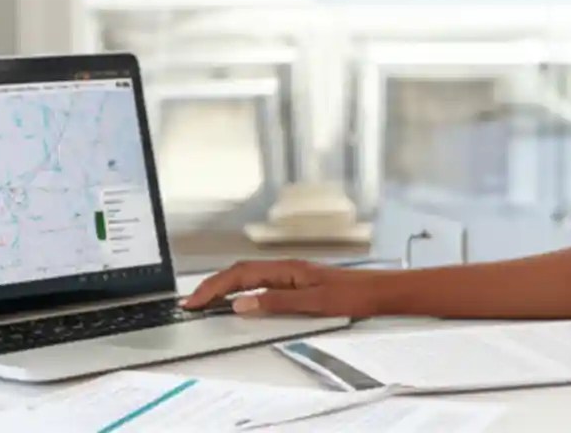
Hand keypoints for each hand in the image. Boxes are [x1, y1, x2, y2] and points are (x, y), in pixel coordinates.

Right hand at [182, 260, 383, 316]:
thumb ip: (276, 302)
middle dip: (212, 285)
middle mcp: (286, 267)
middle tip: (191, 303)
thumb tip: (241, 303)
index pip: (240, 275)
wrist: (378, 291)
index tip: (194, 301)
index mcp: (286, 269)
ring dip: (225, 285)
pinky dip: (241, 288)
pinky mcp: (297, 281)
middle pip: (240, 272)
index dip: (214, 287)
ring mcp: (291, 273)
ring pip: (248, 275)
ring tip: (206, 300)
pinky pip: (260, 281)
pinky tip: (238, 298)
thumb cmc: (353, 294)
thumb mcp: (313, 303)